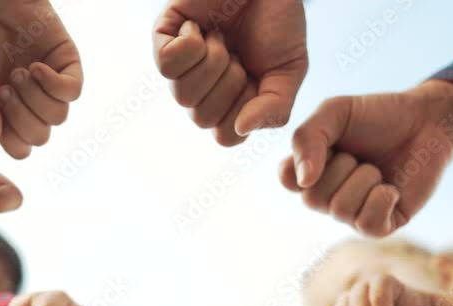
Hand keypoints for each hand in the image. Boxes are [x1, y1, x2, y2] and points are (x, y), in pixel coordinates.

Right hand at [0, 0, 81, 158]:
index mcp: (11, 114)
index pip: (21, 148)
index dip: (10, 138)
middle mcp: (35, 105)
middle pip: (40, 137)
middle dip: (20, 114)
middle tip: (4, 86)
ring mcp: (53, 88)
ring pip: (57, 117)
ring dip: (34, 97)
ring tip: (18, 71)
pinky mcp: (69, 68)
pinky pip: (72, 93)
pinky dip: (52, 84)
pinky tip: (36, 67)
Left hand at [154, 0, 306, 144]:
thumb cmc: (278, 22)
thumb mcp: (290, 71)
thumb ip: (275, 109)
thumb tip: (243, 128)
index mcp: (230, 104)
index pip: (226, 137)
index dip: (245, 110)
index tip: (258, 78)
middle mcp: (201, 91)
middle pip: (202, 119)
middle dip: (231, 82)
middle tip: (240, 52)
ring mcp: (180, 67)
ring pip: (183, 95)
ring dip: (213, 61)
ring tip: (222, 37)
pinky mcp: (163, 38)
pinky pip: (168, 65)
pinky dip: (191, 43)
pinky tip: (199, 27)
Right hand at [281, 80, 452, 235]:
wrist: (428, 121)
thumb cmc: (379, 116)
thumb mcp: (336, 112)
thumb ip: (308, 137)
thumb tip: (302, 181)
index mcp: (311, 170)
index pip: (286, 180)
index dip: (303, 162)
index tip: (328, 144)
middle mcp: (328, 196)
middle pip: (312, 199)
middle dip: (341, 168)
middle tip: (359, 154)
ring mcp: (354, 214)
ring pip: (340, 210)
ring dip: (365, 179)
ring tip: (377, 167)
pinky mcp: (382, 225)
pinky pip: (367, 224)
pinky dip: (381, 199)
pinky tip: (391, 188)